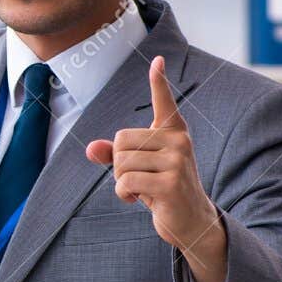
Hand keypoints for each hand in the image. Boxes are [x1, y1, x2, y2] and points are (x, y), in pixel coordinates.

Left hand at [85, 55, 227, 281]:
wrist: (190, 221)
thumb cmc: (161, 189)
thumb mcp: (138, 168)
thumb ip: (114, 155)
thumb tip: (91, 149)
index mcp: (173, 132)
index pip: (164, 103)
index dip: (158, 81)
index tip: (157, 60)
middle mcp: (179, 141)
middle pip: (121, 141)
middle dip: (118, 164)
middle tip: (138, 178)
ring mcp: (178, 161)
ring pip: (121, 162)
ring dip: (121, 181)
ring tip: (141, 189)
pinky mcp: (171, 183)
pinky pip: (126, 181)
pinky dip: (123, 193)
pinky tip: (138, 199)